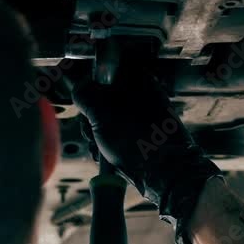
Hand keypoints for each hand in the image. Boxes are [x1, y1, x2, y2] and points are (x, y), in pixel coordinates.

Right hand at [70, 68, 221, 243]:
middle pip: (103, 95)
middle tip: (90, 130)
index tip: (79, 97)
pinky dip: (109, 141)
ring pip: (108, 116)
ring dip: (97, 132)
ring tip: (98, 147)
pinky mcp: (145, 133)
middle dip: (90, 115)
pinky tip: (105, 154)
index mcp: (137, 79)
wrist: (166, 173)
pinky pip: (119, 131)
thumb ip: (85, 93)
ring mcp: (145, 113)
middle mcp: (142, 93)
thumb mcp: (101, 112)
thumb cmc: (136, 138)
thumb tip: (77, 86)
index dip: (87, 83)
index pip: (104, 70)